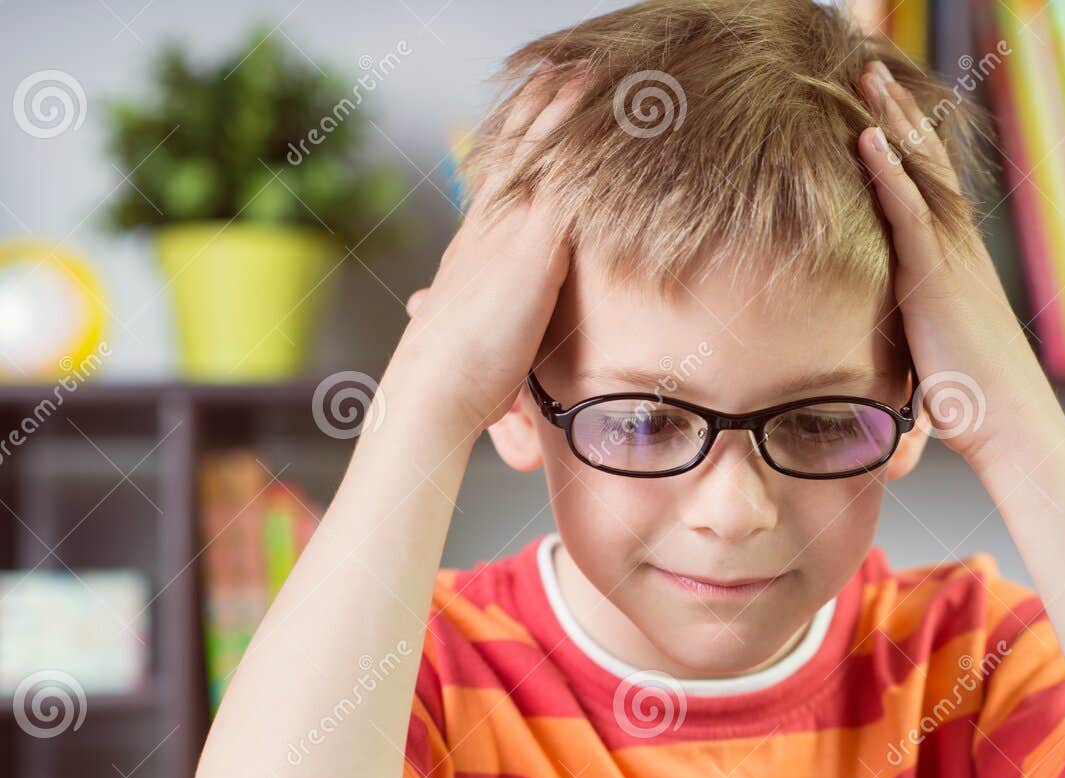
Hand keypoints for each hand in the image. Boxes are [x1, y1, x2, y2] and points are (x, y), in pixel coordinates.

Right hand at [388, 66, 587, 438]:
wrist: (437, 383)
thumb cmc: (451, 373)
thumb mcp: (462, 329)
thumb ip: (466, 309)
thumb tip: (427, 308)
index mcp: (472, 244)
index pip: (493, 178)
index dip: (511, 140)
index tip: (523, 112)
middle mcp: (486, 227)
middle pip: (513, 151)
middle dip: (535, 108)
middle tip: (556, 70)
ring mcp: (508, 232)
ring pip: (537, 155)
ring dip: (560, 112)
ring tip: (582, 75)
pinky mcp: (534, 249)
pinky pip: (564, 186)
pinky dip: (580, 153)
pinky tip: (600, 127)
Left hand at [854, 61, 1064, 467]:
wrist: (1010, 423)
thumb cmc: (978, 402)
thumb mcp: (942, 355)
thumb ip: (920, 333)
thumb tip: (901, 346)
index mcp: (960, 264)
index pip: (934, 191)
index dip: (911, 149)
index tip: (887, 112)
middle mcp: (960, 250)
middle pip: (928, 166)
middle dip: (900, 117)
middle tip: (872, 73)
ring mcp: (950, 259)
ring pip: (920, 175)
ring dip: (892, 125)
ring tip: (867, 82)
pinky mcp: (935, 278)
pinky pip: (908, 213)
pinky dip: (889, 173)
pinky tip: (868, 140)